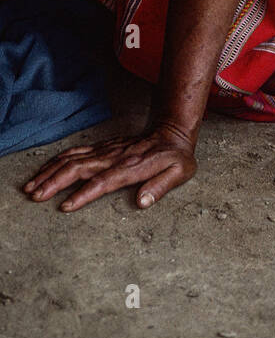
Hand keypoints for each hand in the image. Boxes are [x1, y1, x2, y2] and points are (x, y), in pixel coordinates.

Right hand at [21, 124, 197, 212]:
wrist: (172, 131)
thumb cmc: (176, 156)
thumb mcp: (180, 172)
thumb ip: (161, 187)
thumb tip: (142, 202)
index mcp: (132, 167)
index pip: (103, 181)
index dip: (84, 194)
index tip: (65, 206)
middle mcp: (114, 157)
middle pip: (79, 168)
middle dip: (55, 182)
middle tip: (36, 196)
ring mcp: (106, 150)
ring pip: (72, 158)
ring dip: (50, 172)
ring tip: (31, 186)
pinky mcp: (102, 147)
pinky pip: (75, 152)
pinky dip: (56, 161)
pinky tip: (44, 170)